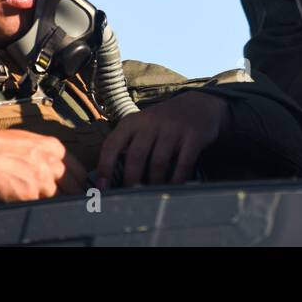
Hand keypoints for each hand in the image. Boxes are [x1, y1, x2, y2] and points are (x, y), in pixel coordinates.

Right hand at [0, 122, 86, 201]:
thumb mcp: (24, 142)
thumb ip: (42, 156)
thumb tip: (51, 171)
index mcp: (51, 146)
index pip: (79, 170)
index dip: (78, 183)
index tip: (77, 191)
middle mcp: (51, 161)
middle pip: (75, 186)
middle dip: (72, 196)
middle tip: (67, 204)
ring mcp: (41, 178)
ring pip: (59, 199)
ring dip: (52, 202)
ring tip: (40, 203)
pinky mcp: (28, 194)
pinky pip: (39, 206)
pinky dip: (34, 208)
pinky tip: (23, 203)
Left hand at [96, 92, 231, 188]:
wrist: (198, 106)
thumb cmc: (163, 123)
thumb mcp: (141, 126)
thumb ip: (127, 145)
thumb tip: (110, 180)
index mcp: (132, 122)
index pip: (112, 144)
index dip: (105, 167)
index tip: (102, 187)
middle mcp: (151, 122)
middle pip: (135, 156)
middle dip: (131, 180)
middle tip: (130, 196)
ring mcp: (173, 128)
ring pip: (158, 162)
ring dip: (154, 183)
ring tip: (151, 195)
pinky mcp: (193, 136)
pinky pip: (182, 164)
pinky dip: (176, 180)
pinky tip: (173, 188)